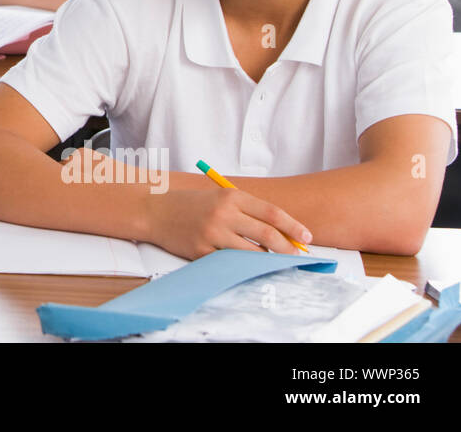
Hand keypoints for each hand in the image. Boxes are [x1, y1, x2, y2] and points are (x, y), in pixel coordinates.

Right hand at [146, 187, 311, 259]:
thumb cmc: (191, 204)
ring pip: (252, 253)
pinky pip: (230, 263)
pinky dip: (243, 265)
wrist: (154, 210)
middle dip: (287, 248)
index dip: (293, 227)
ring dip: (267, 259)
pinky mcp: (200, 251)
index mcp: (230, 196)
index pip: (271, 213)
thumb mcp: (219, 197)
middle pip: (267, 234)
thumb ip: (246, 211)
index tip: (307, 238)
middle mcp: (223, 213)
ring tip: (273, 261)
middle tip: (297, 255)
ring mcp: (211, 234)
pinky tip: (247, 265)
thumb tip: (279, 232)